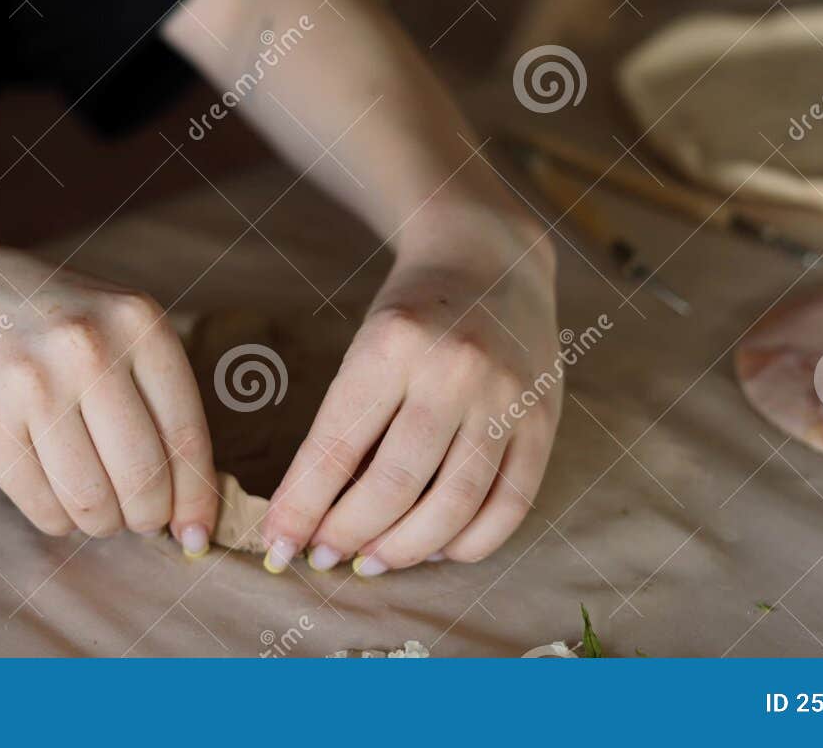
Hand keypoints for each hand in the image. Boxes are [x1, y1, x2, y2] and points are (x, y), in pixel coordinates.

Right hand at [0, 240, 217, 551]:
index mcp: (138, 321)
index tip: (197, 535)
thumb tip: (194, 502)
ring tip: (99, 509)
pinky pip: (42, 506)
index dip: (196, 497)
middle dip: (148, 516)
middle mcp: (88, 348)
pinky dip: (58, 519)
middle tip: (141, 519)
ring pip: (92, 500)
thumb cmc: (50, 323)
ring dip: (102, 522)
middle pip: (142, 476)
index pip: (185, 433)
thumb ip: (159, 396)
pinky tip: (58, 500)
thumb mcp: (117, 325)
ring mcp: (32, 384)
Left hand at [261, 211, 559, 573]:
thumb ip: (345, 427)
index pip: (336, 449)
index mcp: (393, 345)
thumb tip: (311, 518)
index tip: (279, 545)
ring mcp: (506, 398)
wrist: (493, 261)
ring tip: (371, 561)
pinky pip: (509, 507)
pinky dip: (468, 543)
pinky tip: (436, 548)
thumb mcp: (366, 347)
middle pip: (394, 487)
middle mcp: (454, 371)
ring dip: (404, 550)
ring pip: (452, 507)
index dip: (302, 508)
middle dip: (348, 535)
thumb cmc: (413, 313)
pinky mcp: (544, 421)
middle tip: (324, 557)